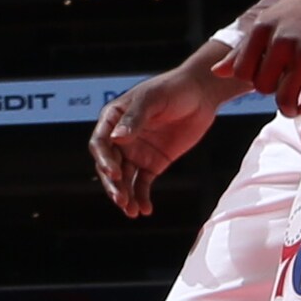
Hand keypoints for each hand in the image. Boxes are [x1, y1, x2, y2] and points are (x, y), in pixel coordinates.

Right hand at [91, 57, 228, 217]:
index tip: (114, 173)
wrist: (200, 95)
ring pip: (124, 179)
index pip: (100, 142)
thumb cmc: (173, 89)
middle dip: (113, 184)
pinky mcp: (153, 163)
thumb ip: (135, 119)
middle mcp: (120, 138)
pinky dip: (142, 198)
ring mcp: (136, 152)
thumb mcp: (153, 99)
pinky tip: (145, 210)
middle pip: (109, 165)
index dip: (104, 159)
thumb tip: (117, 138)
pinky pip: (142, 184)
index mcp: (113, 118)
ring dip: (125, 195)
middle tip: (121, 199)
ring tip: (132, 211)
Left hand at [217, 0, 300, 118]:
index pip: (241, 72)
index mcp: (263, 27)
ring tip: (295, 108)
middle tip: (285, 90)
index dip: (252, 79)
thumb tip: (216, 71)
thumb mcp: (271, 20)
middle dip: (272, 93)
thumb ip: (244, 48)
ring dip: (289, 109)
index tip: (268, 77)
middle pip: (262, 87)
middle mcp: (281, 39)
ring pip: (284, 98)